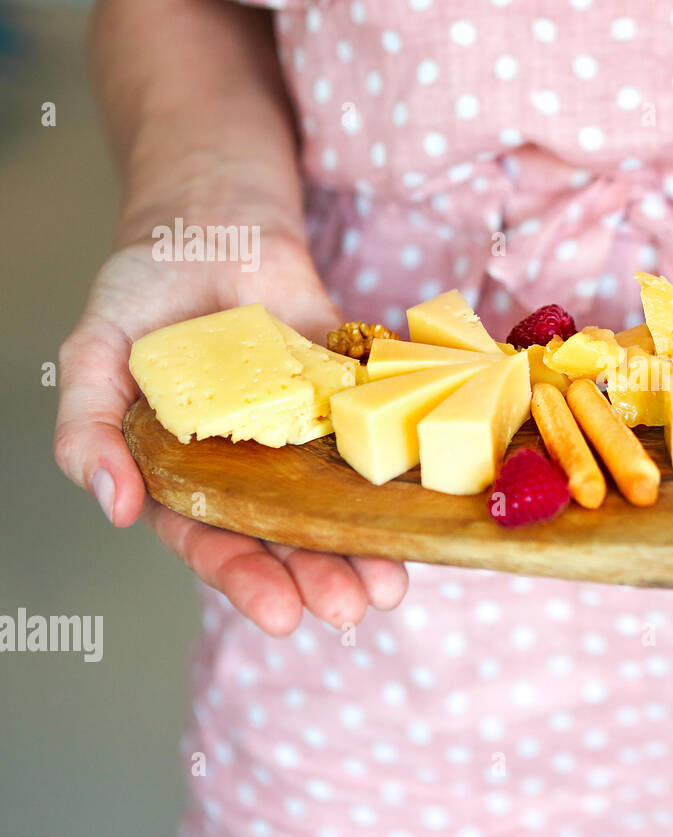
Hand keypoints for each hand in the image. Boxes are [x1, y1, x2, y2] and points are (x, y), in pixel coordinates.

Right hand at [54, 217, 408, 635]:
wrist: (213, 222)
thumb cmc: (144, 292)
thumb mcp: (94, 354)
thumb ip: (89, 427)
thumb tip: (114, 505)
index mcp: (187, 474)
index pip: (214, 541)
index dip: (244, 580)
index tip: (279, 615)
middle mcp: (251, 467)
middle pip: (286, 537)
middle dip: (317, 578)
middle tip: (350, 608)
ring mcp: (304, 436)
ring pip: (336, 504)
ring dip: (365, 546)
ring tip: (390, 584)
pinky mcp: (348, 399)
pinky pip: (375, 440)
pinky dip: (397, 473)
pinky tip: (419, 505)